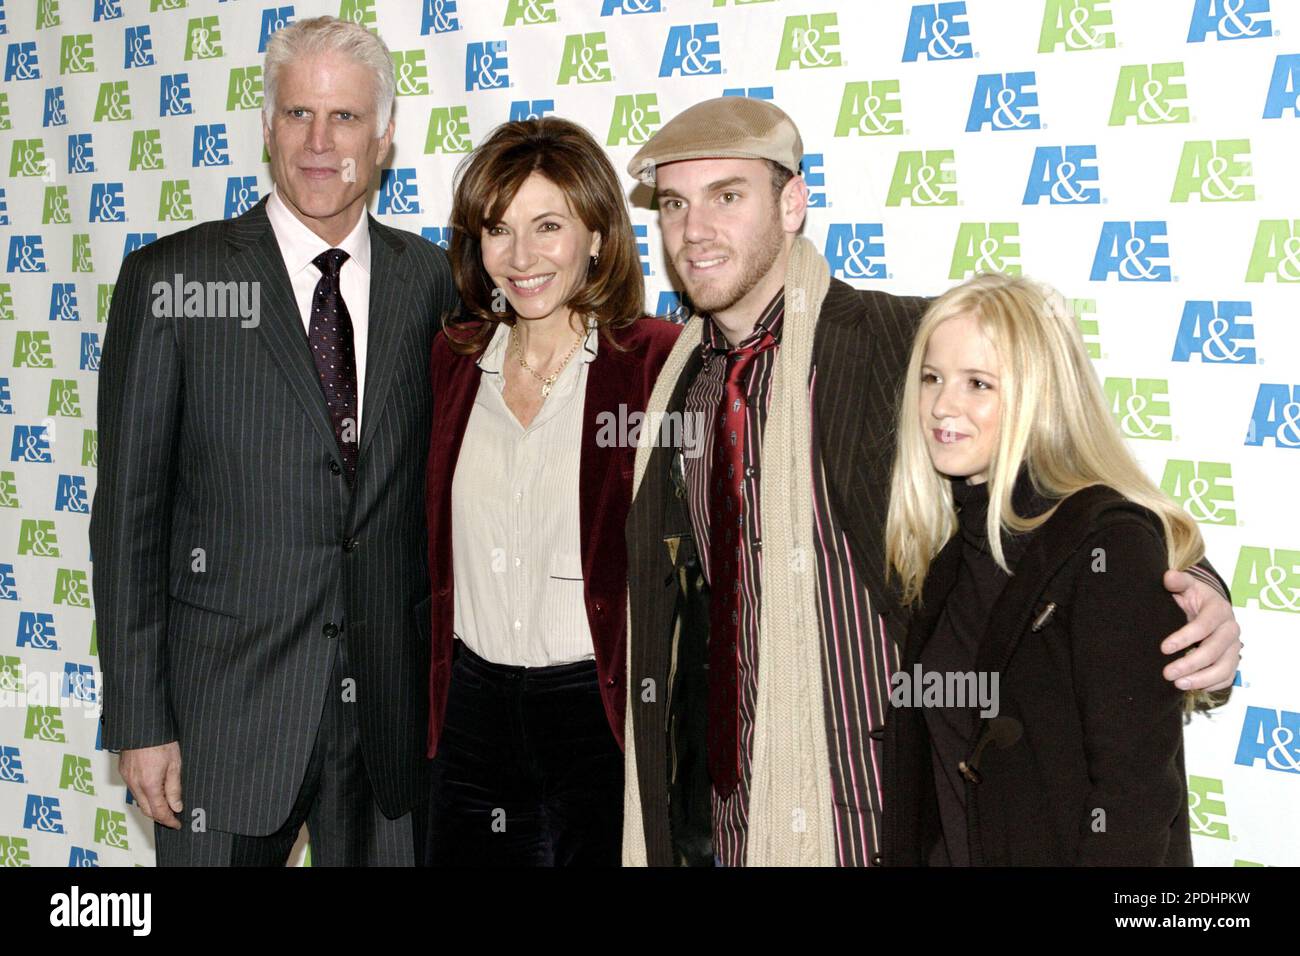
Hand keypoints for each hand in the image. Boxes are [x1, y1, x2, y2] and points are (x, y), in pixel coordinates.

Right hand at [120, 741, 182, 829]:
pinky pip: (133, 789)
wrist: (143, 724)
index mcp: (149, 784)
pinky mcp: (123, 771)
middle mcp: (135, 783)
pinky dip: (143, 794)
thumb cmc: (161, 740)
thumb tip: (176, 806)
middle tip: (172, 818)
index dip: (168, 820)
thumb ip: (174, 788)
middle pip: (146, 809)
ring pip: (138, 800)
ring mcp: (127, 777)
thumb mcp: (175, 764)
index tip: (176, 823)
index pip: (158, 811)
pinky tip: (152, 791)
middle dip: (159, 816)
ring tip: (164, 805)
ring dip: (151, 806)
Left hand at [1161, 570, 1240, 691]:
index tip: (1163, 648)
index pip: (1204, 626)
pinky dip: (1213, 685)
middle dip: (1190, 664)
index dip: (1184, 638)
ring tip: (1178, 684)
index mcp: (1219, 610)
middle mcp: (1231, 629)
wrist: (1210, 607)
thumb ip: (1178, 581)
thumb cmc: (1194, 597)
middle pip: (1214, 651)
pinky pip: (1228, 677)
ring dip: (1202, 679)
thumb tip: (1168, 577)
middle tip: (1167, 673)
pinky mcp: (1233, 660)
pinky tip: (1194, 688)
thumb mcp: (1187, 585)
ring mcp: (1234, 647)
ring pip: (1224, 668)